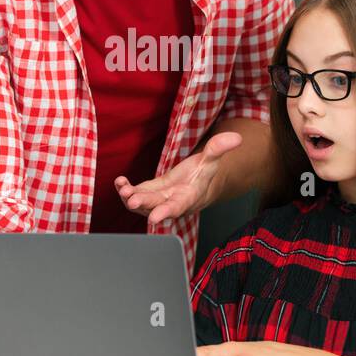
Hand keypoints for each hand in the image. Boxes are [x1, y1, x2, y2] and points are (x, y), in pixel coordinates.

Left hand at [115, 131, 241, 223]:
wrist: (196, 184)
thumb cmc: (203, 175)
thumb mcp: (211, 160)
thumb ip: (218, 149)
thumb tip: (235, 137)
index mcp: (188, 198)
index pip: (177, 207)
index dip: (166, 212)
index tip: (155, 218)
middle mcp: (171, 203)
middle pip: (156, 206)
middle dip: (144, 205)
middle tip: (132, 201)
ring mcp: (158, 200)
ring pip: (142, 204)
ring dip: (130, 198)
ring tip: (122, 188)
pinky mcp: (148, 193)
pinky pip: (135, 194)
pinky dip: (125, 189)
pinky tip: (120, 182)